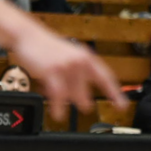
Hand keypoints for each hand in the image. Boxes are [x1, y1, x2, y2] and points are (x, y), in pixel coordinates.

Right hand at [9, 28, 126, 120]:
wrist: (29, 36)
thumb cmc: (48, 48)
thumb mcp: (69, 57)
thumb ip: (78, 73)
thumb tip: (81, 94)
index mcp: (87, 57)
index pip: (106, 77)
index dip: (115, 93)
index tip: (122, 105)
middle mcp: (80, 61)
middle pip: (88, 87)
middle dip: (86, 100)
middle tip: (87, 108)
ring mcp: (67, 66)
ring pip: (73, 92)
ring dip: (69, 103)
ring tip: (64, 113)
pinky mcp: (53, 71)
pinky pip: (59, 93)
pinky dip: (58, 105)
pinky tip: (58, 113)